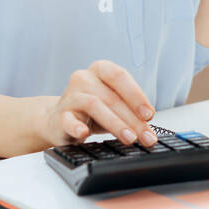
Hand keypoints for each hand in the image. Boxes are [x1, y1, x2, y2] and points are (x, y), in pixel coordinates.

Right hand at [41, 60, 157, 148]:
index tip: (149, 114)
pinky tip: (84, 133)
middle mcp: (84, 78)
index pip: (120, 77)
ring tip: (130, 138)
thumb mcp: (113, 105)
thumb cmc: (91, 112)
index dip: (136, 95)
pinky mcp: (60, 116)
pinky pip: (68, 120)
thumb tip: (149, 126)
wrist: (59, 120)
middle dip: (133, 119)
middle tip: (146, 136)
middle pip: (111, 96)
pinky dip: (77, 127)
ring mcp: (70, 96)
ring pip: (94, 105)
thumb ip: (131, 110)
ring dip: (115, 124)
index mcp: (100, 70)